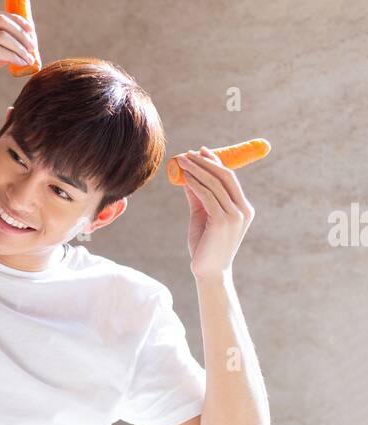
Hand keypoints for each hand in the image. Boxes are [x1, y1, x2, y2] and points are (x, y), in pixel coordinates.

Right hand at [0, 10, 37, 105]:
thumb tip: (17, 52)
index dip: (16, 20)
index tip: (30, 31)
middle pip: (0, 19)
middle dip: (22, 30)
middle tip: (33, 44)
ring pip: (1, 35)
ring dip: (20, 45)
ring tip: (30, 57)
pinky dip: (14, 56)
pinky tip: (21, 63)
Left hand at [174, 146, 254, 280]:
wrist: (209, 273)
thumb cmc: (205, 246)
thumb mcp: (202, 217)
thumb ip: (198, 197)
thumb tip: (188, 176)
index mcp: (243, 208)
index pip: (230, 178)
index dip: (215, 162)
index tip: (200, 151)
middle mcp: (243, 210)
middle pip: (225, 176)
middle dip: (206, 161)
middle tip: (188, 153)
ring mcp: (235, 216)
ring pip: (215, 184)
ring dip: (197, 169)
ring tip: (181, 161)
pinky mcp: (222, 222)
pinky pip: (207, 196)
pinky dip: (195, 183)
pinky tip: (184, 177)